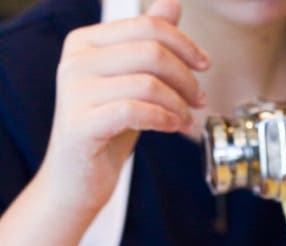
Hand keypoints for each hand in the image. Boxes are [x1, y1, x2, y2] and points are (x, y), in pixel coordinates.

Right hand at [39, 0, 207, 214]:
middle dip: (185, 77)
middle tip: (199, 100)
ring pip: (147, 82)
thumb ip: (147, 44)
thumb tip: (173, 3)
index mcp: (85, 42)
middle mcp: (76, 61)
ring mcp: (76, 91)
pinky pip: (135, 110)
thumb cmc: (105, 133)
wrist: (75, 182)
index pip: (147, 26)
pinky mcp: (81, 124)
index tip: (204, 66)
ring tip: (186, 121)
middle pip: (151, 50)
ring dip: (178, 104)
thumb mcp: (131, 83)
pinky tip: (173, 128)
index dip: (184, 44)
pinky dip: (163, 119)